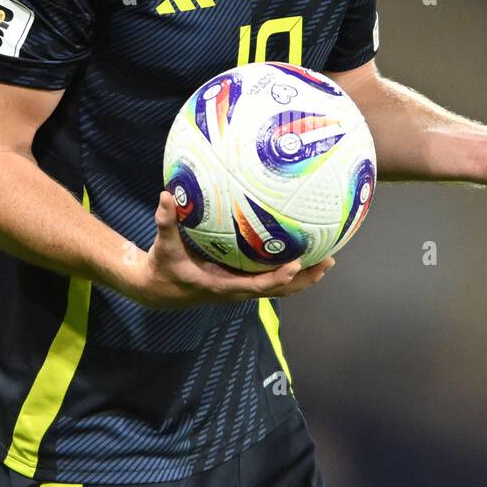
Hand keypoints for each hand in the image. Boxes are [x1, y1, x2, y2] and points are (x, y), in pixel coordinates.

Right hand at [124, 190, 335, 308]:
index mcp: (223, 286)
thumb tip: (166, 195)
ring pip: (279, 287)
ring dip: (303, 276)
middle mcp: (237, 290)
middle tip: (329, 261)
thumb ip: (165, 222)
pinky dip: (288, 270)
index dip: (278, 278)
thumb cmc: (163, 268)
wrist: (157, 289)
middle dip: (305, 278)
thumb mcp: (163, 247)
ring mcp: (241, 287)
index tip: (297, 265)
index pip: (257, 286)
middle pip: (280, 290)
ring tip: (327, 259)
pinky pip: (270, 278)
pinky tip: (301, 252)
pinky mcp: (240, 281)